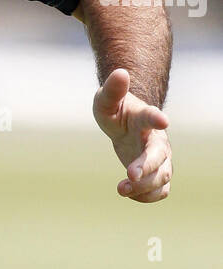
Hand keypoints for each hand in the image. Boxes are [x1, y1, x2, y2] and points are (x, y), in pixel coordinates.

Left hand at [92, 68, 171, 202]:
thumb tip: (120, 72)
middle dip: (147, 166)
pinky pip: (160, 190)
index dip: (156, 118)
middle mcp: (157, 140)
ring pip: (163, 176)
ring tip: (120, 188)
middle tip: (130, 174)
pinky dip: (147, 196)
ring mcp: (161, 158)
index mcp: (144, 118)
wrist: (128, 124)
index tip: (162, 121)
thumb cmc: (116, 111)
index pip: (152, 116)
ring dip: (144, 186)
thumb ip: (112, 90)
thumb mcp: (106, 100)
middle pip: (160, 155)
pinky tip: (128, 193)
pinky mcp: (158, 174)